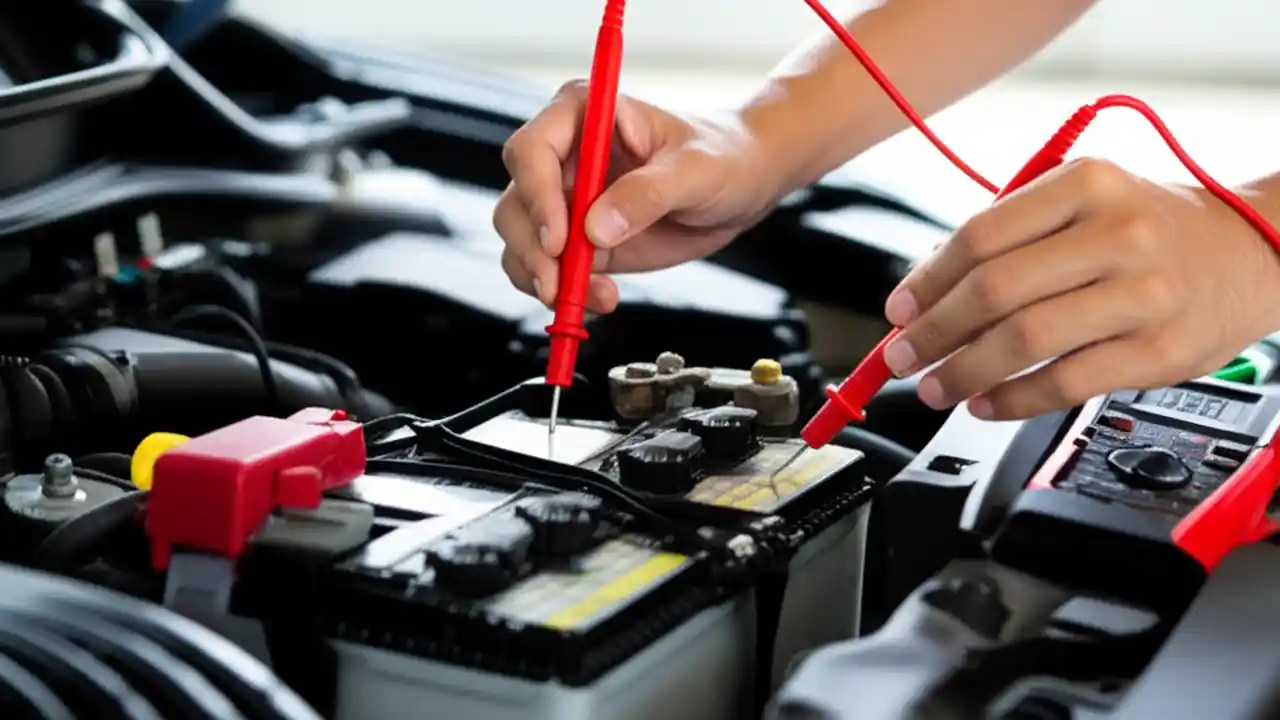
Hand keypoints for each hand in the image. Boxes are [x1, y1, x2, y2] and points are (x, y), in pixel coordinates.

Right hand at [494, 80, 781, 312]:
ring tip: (591, 296)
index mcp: (583, 114)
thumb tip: (597, 228)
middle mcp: (564, 155)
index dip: (537, 197)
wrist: (743, 184)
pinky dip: (563, 291)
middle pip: (516, 203)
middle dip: (533, 249)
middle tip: (562, 283)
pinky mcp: (577, 238)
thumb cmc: (723, 155)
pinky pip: (546, 269)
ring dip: (544, 277)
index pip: (532, 151)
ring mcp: (566, 200)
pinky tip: (600, 297)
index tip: (560, 238)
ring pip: (521, 241)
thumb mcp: (696, 169)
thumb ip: (647, 194)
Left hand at [880, 158, 1279, 419]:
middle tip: (902, 356)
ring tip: (935, 387)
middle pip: (995, 290)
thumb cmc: (1153, 228)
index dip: (927, 281)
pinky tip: (985, 404)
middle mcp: (1118, 234)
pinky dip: (1011, 400)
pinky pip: (1065, 383)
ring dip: (963, 372)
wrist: (1256, 251)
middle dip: (934, 331)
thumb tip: (927, 289)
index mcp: (1088, 184)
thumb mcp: (1086, 203)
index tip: (898, 311)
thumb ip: (1012, 236)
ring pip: (1024, 340)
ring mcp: (1143, 295)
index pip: (981, 236)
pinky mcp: (1160, 353)